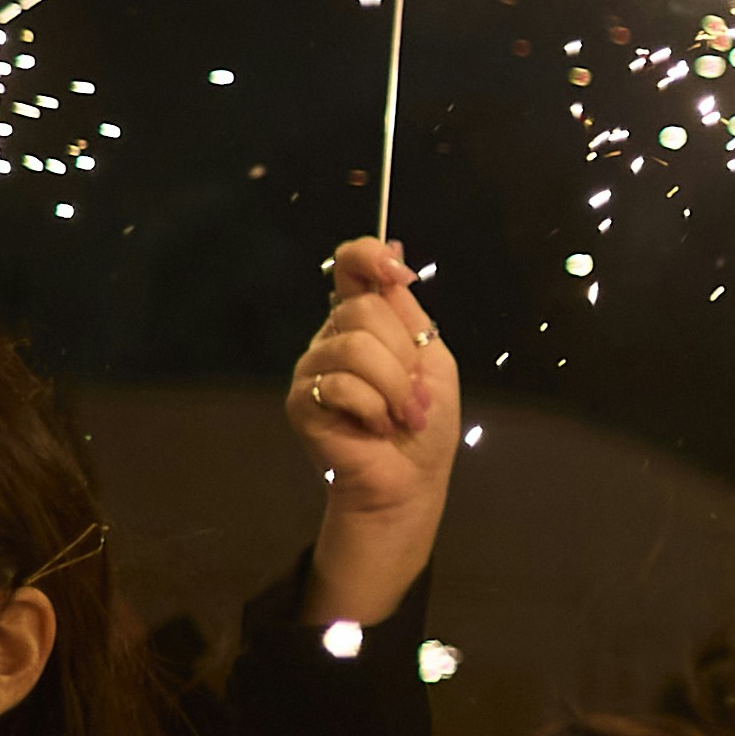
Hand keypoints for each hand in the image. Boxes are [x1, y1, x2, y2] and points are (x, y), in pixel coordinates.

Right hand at [288, 238, 457, 628]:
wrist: (411, 478)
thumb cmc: (425, 423)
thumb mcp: (434, 360)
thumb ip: (410, 315)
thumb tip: (395, 256)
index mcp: (366, 321)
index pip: (350, 266)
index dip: (368, 257)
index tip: (398, 272)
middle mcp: (332, 336)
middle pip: (362, 310)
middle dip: (403, 356)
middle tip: (414, 395)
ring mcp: (312, 367)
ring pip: (354, 347)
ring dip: (394, 387)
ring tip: (401, 415)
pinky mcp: (301, 399)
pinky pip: (340, 384)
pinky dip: (374, 408)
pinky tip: (377, 427)